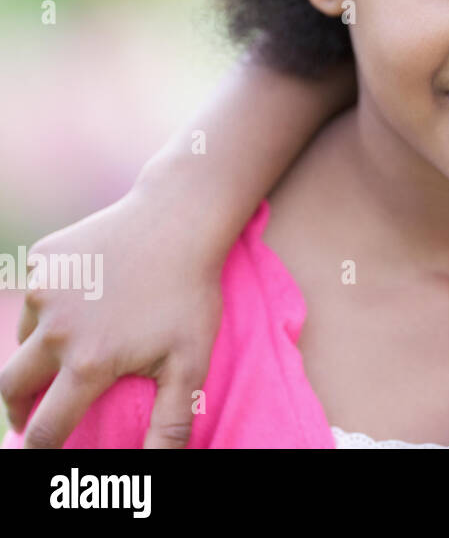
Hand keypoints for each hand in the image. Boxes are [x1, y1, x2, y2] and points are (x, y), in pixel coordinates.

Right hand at [0, 184, 222, 447]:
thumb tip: (157, 469)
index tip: (40, 453)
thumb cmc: (191, 295)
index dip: (39, 450)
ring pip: (23, 339)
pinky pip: (36, 295)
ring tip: (72, 350)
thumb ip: (170, 422)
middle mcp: (55, 330)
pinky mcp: (43, 259)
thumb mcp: (191, 362)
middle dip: (19, 409)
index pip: (44, 429)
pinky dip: (50, 307)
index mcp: (87, 362)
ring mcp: (44, 290)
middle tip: (33, 416)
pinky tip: (85, 299)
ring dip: (37, 353)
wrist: (180, 219)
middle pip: (12, 388)